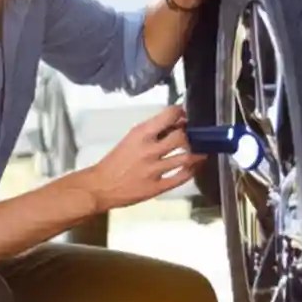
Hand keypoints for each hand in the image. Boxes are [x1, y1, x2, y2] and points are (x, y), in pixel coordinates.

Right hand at [85, 105, 206, 211]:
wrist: (101, 186)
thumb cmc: (115, 161)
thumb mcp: (130, 139)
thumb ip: (152, 132)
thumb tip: (175, 124)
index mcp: (140, 134)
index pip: (169, 116)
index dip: (180, 113)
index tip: (184, 115)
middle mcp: (149, 150)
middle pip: (182, 137)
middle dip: (190, 135)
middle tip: (193, 136)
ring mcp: (154, 170)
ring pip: (186, 157)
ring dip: (197, 153)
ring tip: (200, 151)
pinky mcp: (158, 187)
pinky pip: (182, 177)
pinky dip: (192, 170)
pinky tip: (194, 166)